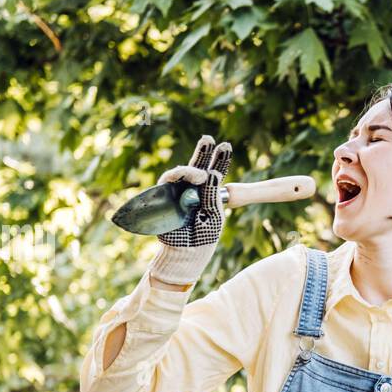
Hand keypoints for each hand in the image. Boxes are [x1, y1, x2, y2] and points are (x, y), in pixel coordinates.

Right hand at [149, 135, 233, 285]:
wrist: (185, 252)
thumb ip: (212, 195)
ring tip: (202, 174)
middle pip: (200, 166)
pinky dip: (177, 175)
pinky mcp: (166, 195)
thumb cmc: (203, 237)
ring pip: (185, 171)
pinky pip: (169, 180)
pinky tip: (187, 176)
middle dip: (204, 152)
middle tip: (209, 140)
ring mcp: (180, 191)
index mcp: (210, 194)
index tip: (226, 146)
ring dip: (193, 168)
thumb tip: (210, 173)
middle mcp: (194, 189)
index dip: (220, 160)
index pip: (216, 173)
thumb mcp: (214, 216)